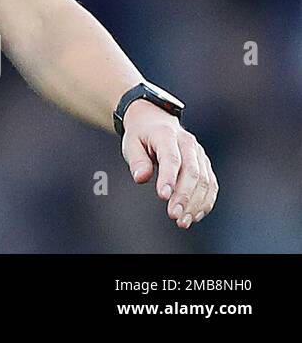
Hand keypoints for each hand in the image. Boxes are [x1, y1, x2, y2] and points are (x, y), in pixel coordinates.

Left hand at [121, 100, 218, 229]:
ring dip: (196, 204)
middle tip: (173, 215)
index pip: (171, 158)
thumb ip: (136, 160)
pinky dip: (205, 203)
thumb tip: (141, 178)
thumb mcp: (130, 143)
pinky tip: (193, 216)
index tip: (163, 196)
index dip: (168, 178)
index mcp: (166, 134)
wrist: (156, 121)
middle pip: (192, 172)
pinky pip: (211, 186)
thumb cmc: (141, 136)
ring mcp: (199, 154)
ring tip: (182, 222)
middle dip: (184, 196)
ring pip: (205, 181)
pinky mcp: (205, 165)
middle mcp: (188, 143)